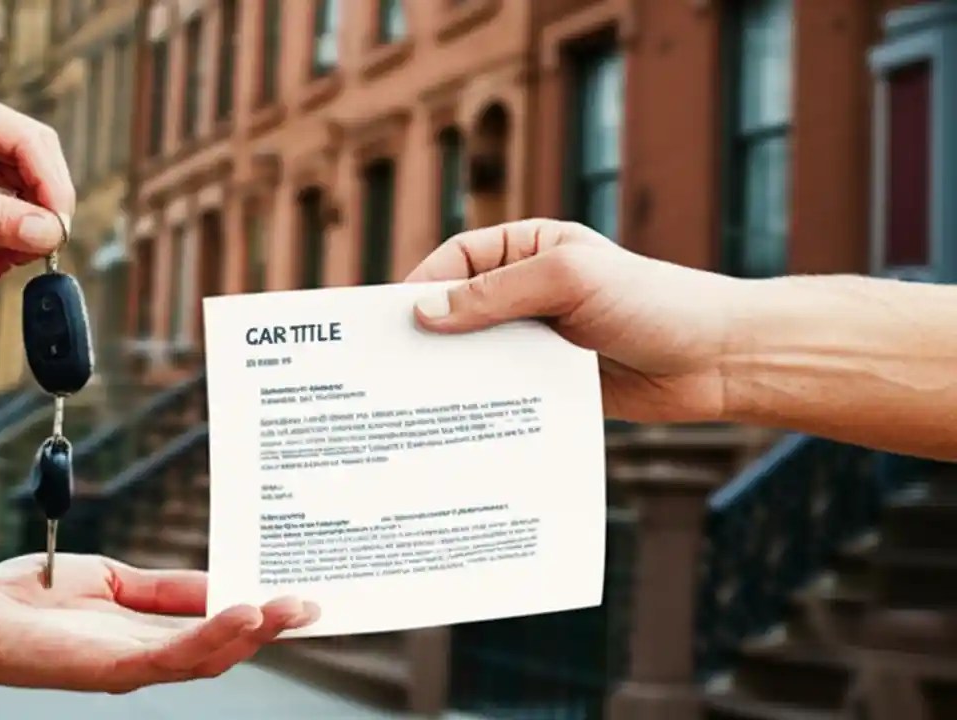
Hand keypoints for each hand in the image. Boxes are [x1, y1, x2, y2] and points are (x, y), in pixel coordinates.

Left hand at [0, 73, 73, 282]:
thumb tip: (49, 234)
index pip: (31, 141)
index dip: (52, 189)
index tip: (57, 234)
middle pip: (32, 164)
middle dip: (40, 211)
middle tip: (38, 254)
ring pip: (19, 189)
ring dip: (20, 229)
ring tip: (6, 264)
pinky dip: (0, 235)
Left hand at [0, 554, 317, 692]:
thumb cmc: (36, 599)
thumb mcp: (116, 580)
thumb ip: (167, 587)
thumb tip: (223, 581)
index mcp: (151, 638)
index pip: (218, 630)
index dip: (262, 617)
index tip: (302, 596)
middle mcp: (148, 660)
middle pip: (225, 648)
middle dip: (272, 628)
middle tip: (315, 606)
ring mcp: (132, 668)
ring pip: (209, 657)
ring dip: (253, 633)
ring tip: (289, 609)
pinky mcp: (112, 669)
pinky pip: (174, 655)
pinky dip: (212, 636)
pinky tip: (241, 612)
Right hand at [406, 219, 745, 422]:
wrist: (718, 360)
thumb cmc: (652, 301)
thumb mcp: (569, 281)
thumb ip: (496, 294)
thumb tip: (425, 312)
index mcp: (527, 249)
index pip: (455, 262)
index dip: (419, 288)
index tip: (387, 323)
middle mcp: (527, 291)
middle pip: (458, 310)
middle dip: (427, 336)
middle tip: (388, 368)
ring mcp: (537, 338)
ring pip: (477, 354)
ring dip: (452, 375)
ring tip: (416, 401)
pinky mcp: (550, 381)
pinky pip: (504, 390)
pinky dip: (482, 403)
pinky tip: (460, 422)